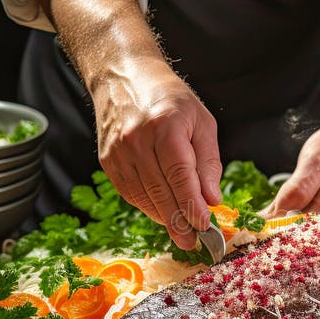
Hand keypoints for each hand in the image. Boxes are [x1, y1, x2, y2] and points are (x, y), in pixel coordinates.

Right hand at [36, 0, 222, 248]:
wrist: (124, 76)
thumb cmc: (171, 99)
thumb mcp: (201, 122)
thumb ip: (208, 162)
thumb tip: (212, 200)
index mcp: (166, 127)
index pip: (180, 176)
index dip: (191, 205)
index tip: (204, 226)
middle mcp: (138, 140)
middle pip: (160, 192)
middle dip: (178, 221)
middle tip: (193, 242)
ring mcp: (118, 151)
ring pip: (143, 197)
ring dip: (163, 218)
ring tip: (181, 232)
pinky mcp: (108, 160)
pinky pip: (129, 192)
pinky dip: (147, 206)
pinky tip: (161, 213)